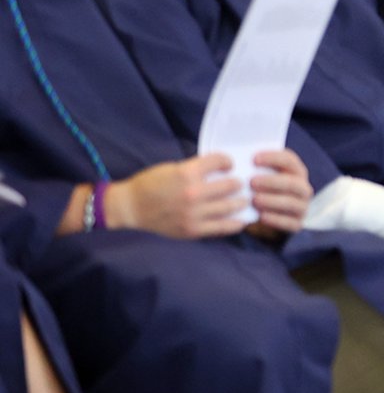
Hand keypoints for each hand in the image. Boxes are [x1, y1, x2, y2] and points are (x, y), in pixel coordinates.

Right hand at [102, 155, 246, 238]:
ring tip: (244, 200)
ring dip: (241, 202)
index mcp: (187, 173)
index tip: (229, 165)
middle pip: (230, 185)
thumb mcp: (171, 168)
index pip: (220, 162)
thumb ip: (195, 169)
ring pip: (230, 206)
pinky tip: (241, 220)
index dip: (228, 162)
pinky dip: (236, 223)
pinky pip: (223, 227)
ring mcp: (194, 213)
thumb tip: (220, 169)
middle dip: (239, 183)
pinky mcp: (193, 230)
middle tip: (241, 184)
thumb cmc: (150, 185)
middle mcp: (193, 193)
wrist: (131, 208)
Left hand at [247, 149, 312, 237]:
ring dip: (273, 201)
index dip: (273, 158)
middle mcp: (302, 187)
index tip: (253, 159)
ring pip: (292, 203)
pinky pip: (290, 222)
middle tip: (252, 182)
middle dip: (272, 181)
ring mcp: (302, 206)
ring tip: (254, 200)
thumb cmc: (257, 189)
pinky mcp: (297, 223)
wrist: (264, 215)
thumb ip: (251, 167)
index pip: (289, 160)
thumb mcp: (257, 175)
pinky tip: (261, 217)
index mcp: (295, 170)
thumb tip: (232, 159)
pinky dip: (276, 219)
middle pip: (292, 182)